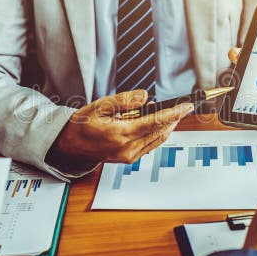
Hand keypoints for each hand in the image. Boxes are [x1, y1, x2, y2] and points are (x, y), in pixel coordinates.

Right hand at [49, 90, 193, 164]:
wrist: (71, 145)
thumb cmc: (83, 124)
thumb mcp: (100, 106)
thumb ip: (123, 101)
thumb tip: (144, 96)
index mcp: (120, 134)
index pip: (155, 122)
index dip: (173, 113)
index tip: (186, 106)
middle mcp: (128, 148)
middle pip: (160, 132)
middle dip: (173, 119)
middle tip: (182, 107)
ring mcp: (129, 156)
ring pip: (157, 140)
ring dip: (167, 127)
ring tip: (171, 113)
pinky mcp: (129, 159)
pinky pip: (150, 145)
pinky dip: (157, 134)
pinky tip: (156, 124)